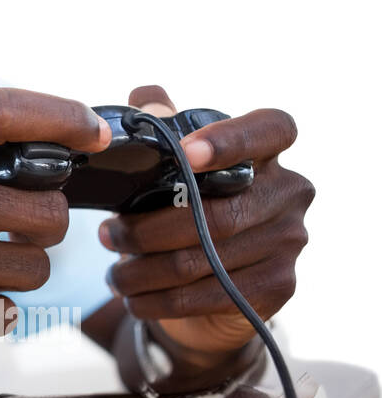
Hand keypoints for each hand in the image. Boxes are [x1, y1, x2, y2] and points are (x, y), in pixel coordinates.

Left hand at [102, 85, 314, 355]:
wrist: (216, 283)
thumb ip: (161, 125)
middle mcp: (290, 191)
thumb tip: (142, 97)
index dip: (230, 139)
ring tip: (113, 273)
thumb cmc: (188, 208)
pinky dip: (162, 300)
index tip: (185, 152)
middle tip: (106, 235)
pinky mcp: (279, 285)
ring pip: (205, 258)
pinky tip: (133, 299)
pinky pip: (210, 295)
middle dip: (148, 230)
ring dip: (145, 270)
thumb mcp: (172, 165)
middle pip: (215, 213)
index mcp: (267, 152)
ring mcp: (291, 239)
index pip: (270, 128)